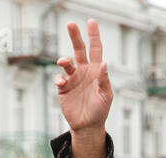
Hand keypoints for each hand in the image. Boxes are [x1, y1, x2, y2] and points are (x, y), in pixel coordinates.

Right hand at [55, 19, 111, 134]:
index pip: (95, 49)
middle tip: (70, 24)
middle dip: (75, 36)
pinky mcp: (63, 88)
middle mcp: (84, 71)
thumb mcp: (106, 96)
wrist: (88, 126)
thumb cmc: (100, 110)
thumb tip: (104, 63)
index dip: (93, 35)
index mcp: (96, 70)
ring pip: (67, 63)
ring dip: (64, 60)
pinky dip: (59, 78)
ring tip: (63, 61)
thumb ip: (104, 80)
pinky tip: (62, 82)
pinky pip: (59, 78)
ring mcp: (73, 79)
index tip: (91, 22)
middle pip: (79, 49)